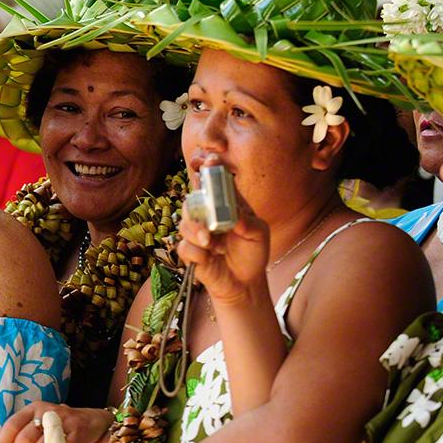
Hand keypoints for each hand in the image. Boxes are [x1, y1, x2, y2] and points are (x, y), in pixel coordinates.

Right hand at [178, 158, 269, 305]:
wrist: (244, 283)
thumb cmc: (252, 253)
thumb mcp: (258, 234)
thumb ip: (248, 222)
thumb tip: (233, 216)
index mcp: (226, 205)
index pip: (215, 182)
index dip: (210, 169)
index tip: (209, 160)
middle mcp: (208, 215)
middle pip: (194, 198)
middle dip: (196, 200)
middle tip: (205, 207)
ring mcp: (197, 232)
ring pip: (185, 222)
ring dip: (197, 231)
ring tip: (210, 243)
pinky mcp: (190, 251)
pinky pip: (184, 246)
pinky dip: (197, 252)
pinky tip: (209, 257)